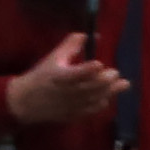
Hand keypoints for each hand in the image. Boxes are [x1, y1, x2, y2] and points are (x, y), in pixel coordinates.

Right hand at [4, 31, 126, 124]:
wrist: (26, 101)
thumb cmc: (41, 76)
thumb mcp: (52, 58)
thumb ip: (70, 46)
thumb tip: (86, 34)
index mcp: (58, 76)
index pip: (75, 73)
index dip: (87, 70)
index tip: (99, 64)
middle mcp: (66, 92)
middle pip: (88, 87)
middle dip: (104, 81)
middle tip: (115, 73)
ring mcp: (70, 105)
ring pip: (92, 99)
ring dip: (109, 92)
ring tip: (124, 84)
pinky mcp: (72, 115)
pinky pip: (89, 111)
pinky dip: (100, 104)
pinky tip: (108, 98)